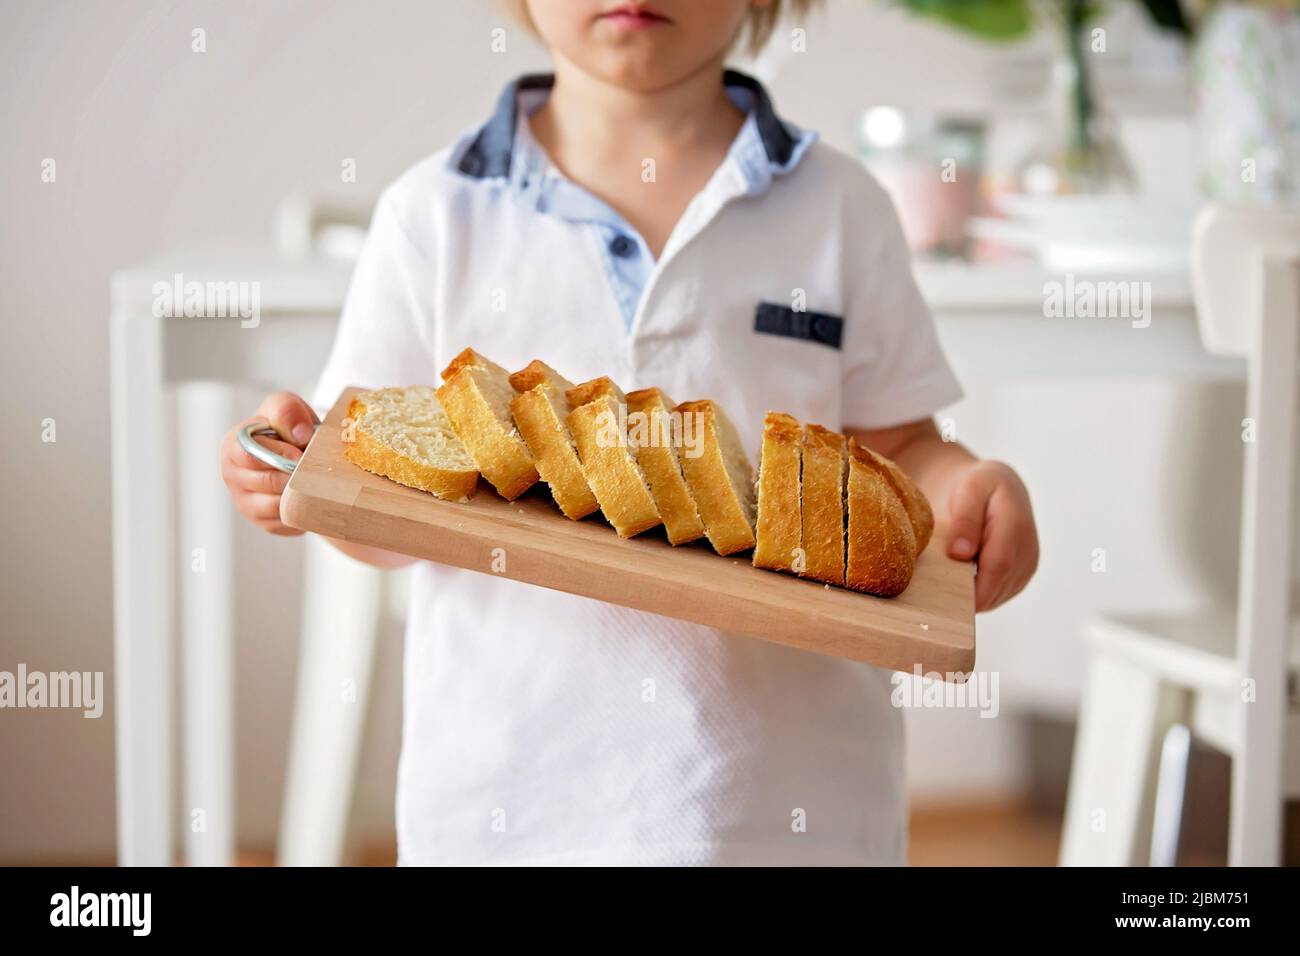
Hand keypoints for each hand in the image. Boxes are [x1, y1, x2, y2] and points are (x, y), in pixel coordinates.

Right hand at [220, 391, 318, 535]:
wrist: (302, 452)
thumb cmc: (290, 428)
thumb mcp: (287, 407)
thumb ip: (287, 410)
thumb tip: (299, 434)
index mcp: (233, 446)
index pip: (251, 456)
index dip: (279, 455)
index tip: (300, 454)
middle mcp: (233, 475)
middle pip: (266, 482)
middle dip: (293, 475)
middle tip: (313, 468)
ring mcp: (245, 502)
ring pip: (276, 505)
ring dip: (299, 493)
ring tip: (313, 480)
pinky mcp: (263, 522)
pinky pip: (285, 522)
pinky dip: (301, 511)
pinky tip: (309, 496)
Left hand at [945, 460, 1038, 611]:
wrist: (996, 489)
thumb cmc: (978, 486)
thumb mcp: (969, 491)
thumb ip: (965, 520)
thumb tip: (960, 553)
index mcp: (1016, 525)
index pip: (998, 565)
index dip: (974, 587)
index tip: (945, 600)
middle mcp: (1028, 550)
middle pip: (996, 586)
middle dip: (966, 596)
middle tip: (933, 600)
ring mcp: (1026, 567)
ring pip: (996, 596)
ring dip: (969, 596)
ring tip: (942, 585)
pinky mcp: (1019, 577)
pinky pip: (996, 596)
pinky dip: (976, 595)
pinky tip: (957, 583)